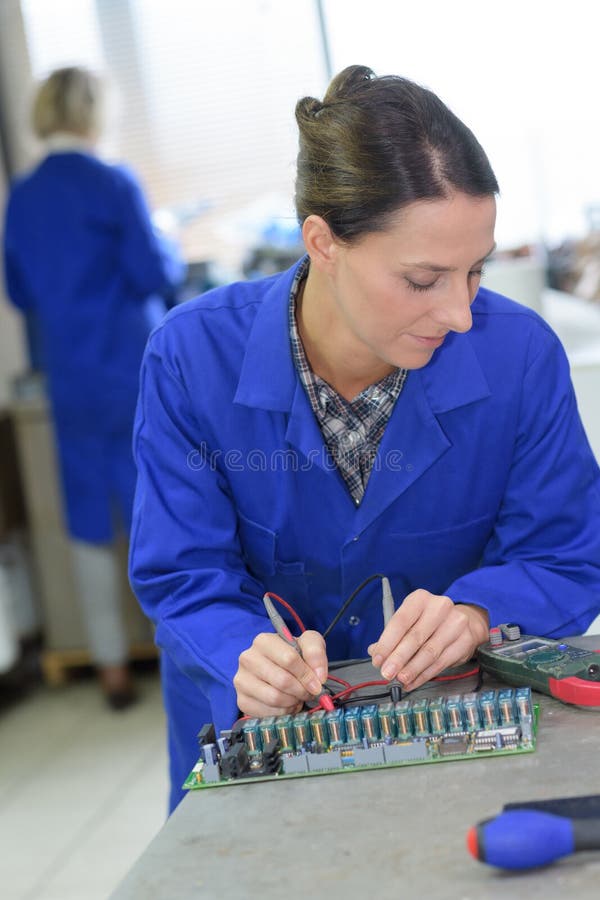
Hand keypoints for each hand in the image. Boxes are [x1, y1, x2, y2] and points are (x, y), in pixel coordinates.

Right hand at [234, 630, 328, 718]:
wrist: (275, 668)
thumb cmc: (292, 654)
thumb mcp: (308, 643)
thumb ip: (316, 653)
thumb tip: (319, 677)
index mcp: (263, 641)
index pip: (289, 659)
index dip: (307, 675)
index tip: (317, 684)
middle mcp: (248, 658)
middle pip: (282, 681)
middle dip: (301, 690)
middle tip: (307, 692)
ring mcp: (241, 680)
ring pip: (274, 698)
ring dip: (292, 702)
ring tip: (297, 697)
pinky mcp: (242, 700)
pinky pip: (267, 713)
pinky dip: (282, 712)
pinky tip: (286, 704)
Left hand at [367, 589, 488, 691]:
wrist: (466, 621)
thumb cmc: (430, 621)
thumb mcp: (411, 621)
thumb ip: (393, 636)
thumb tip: (375, 652)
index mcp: (420, 599)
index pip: (400, 621)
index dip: (387, 643)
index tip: (377, 660)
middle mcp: (439, 608)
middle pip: (415, 637)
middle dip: (398, 659)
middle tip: (387, 673)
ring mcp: (455, 624)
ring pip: (429, 652)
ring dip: (412, 670)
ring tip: (400, 680)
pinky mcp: (465, 641)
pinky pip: (441, 663)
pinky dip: (424, 675)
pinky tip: (413, 682)